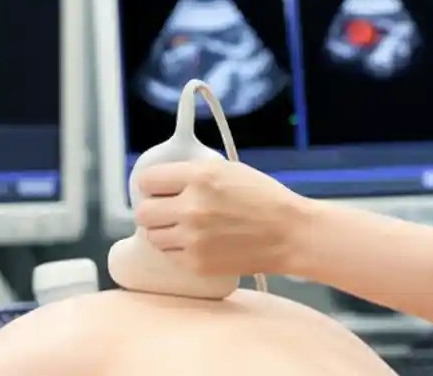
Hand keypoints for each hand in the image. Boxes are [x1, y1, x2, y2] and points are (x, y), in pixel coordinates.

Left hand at [134, 159, 308, 276]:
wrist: (289, 234)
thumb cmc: (264, 199)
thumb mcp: (229, 170)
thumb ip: (193, 173)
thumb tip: (164, 180)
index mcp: (200, 177)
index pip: (148, 180)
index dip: (151, 184)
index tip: (156, 188)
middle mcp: (192, 207)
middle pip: (143, 212)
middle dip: (153, 210)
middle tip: (166, 210)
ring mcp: (193, 238)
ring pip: (152, 236)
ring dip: (163, 231)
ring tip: (183, 228)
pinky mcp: (197, 263)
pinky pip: (170, 255)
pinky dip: (178, 249)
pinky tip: (198, 242)